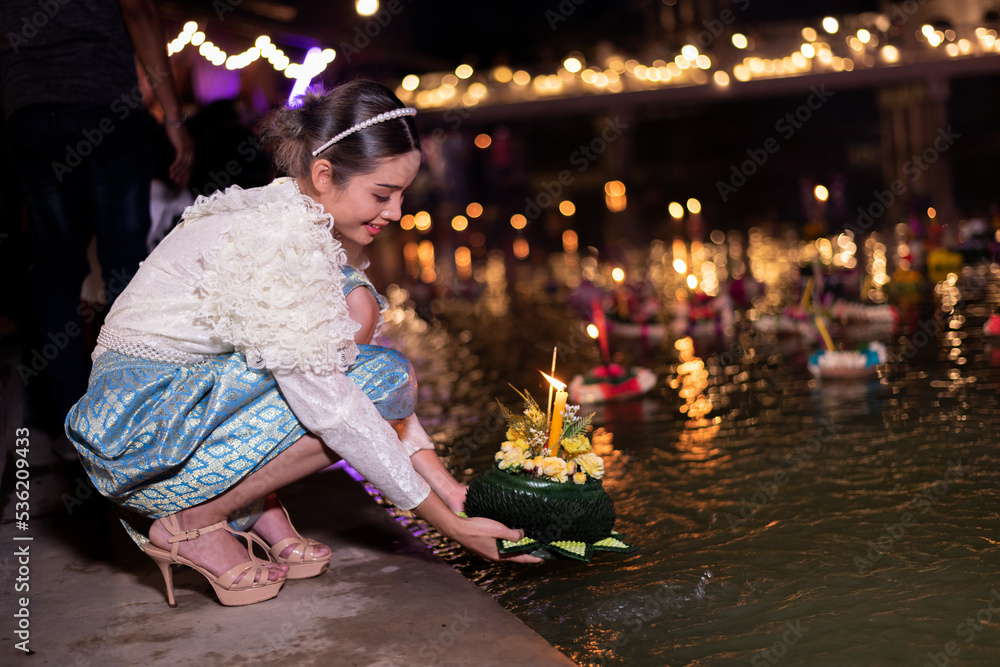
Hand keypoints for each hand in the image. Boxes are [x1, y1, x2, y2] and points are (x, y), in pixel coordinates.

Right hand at [165, 124, 193, 187]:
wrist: (174, 117)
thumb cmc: (173, 125)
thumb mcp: (177, 137)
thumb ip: (178, 144)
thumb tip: (176, 148)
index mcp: (191, 146)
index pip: (191, 162)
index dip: (187, 171)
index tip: (183, 179)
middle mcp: (191, 148)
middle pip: (189, 165)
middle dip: (183, 175)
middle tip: (178, 182)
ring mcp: (188, 148)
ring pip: (184, 165)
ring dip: (178, 172)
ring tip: (172, 178)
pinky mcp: (182, 147)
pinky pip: (179, 160)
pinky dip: (175, 167)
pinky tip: (170, 171)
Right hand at [412, 490, 541, 562]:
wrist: (456, 528)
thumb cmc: (476, 529)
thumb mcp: (498, 530)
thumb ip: (512, 535)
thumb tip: (522, 535)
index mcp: (499, 556)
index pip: (521, 558)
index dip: (532, 558)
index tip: (543, 559)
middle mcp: (493, 557)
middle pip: (513, 556)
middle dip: (525, 553)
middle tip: (536, 549)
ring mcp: (486, 552)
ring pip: (505, 551)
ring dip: (515, 548)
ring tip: (524, 543)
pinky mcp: (481, 546)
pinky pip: (498, 547)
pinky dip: (505, 544)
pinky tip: (506, 538)